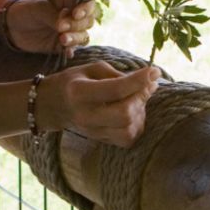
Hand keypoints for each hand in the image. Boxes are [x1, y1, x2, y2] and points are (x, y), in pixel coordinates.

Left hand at [3, 0, 96, 54]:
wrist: (12, 25)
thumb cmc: (26, 9)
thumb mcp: (38, 8)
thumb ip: (53, 16)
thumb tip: (64, 27)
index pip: (88, 2)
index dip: (86, 8)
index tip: (75, 14)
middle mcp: (74, 14)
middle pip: (89, 20)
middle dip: (77, 25)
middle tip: (61, 27)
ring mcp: (71, 30)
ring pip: (84, 35)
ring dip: (75, 38)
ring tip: (61, 40)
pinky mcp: (65, 44)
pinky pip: (75, 48)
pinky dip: (71, 50)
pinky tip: (65, 51)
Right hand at [38, 62, 157, 146]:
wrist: (55, 106)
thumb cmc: (76, 82)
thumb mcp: (91, 69)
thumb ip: (118, 75)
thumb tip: (147, 82)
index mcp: (79, 92)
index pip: (115, 89)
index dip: (139, 80)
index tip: (154, 70)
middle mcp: (86, 116)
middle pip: (124, 114)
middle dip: (141, 98)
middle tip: (147, 85)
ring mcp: (93, 132)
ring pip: (129, 130)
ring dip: (140, 112)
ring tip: (138, 98)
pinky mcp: (101, 140)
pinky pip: (128, 139)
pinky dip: (137, 125)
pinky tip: (134, 112)